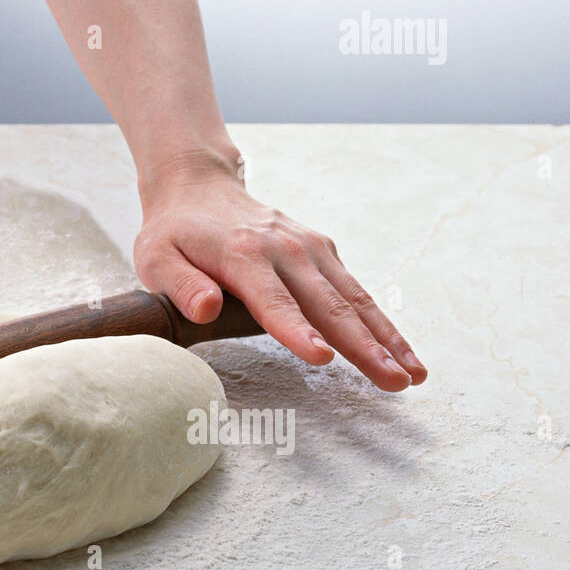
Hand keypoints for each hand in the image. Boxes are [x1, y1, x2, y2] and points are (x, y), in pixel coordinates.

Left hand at [134, 151, 426, 390]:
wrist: (198, 186)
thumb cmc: (174, 232)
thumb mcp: (156, 257)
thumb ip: (180, 285)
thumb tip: (206, 309)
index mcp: (242, 255)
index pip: (273, 300)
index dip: (296, 331)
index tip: (322, 358)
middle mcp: (284, 249)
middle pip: (328, 304)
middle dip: (363, 346)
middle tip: (392, 382)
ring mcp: (309, 248)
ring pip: (353, 298)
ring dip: (386, 338)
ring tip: (412, 375)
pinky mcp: (323, 252)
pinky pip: (356, 291)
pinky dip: (381, 323)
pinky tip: (402, 352)